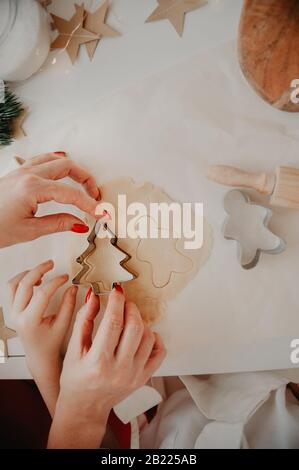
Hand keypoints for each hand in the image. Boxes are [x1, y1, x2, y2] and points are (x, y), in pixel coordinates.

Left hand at [0, 152, 99, 247]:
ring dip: (73, 169)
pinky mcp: (17, 174)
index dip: (88, 204)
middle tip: (95, 197)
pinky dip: (56, 163)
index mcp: (32, 188)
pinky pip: (41, 160)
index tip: (100, 212)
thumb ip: (58, 224)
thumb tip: (79, 223)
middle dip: (85, 180)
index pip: (70, 194)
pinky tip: (62, 170)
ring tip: (83, 183)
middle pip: (67, 167)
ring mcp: (21, 171)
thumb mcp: (29, 230)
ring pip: (55, 159)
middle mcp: (27, 175)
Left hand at [8, 260, 77, 415]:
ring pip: (13, 285)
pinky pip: (11, 289)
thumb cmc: (51, 342)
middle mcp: (17, 316)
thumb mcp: (63, 325)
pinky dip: (21, 280)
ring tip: (42, 271)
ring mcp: (12, 313)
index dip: (55, 282)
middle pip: (24, 284)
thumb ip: (68, 305)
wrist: (38, 354)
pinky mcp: (11, 310)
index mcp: (30, 321)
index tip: (65, 277)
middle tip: (51, 264)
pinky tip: (34, 280)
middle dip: (39, 270)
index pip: (42, 294)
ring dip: (27, 274)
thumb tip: (72, 287)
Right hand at [48, 288, 165, 448]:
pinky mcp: (144, 378)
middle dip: (130, 308)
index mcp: (98, 362)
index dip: (116, 302)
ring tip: (129, 317)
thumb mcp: (72, 350)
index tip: (115, 290)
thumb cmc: (75, 379)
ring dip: (140, 321)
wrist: (84, 409)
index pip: (113, 323)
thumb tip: (95, 296)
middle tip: (123, 301)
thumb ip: (83, 320)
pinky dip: (154, 338)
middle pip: (134, 327)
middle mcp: (119, 370)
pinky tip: (143, 333)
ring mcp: (134, 375)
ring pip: (148, 337)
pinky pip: (159, 352)